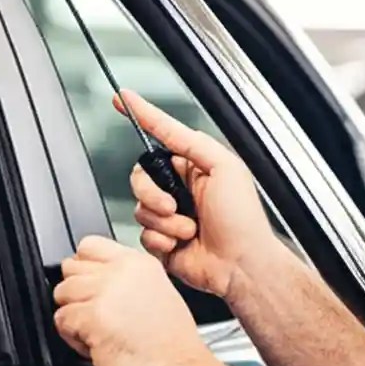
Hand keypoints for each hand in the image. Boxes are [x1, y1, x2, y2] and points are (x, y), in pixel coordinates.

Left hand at [53, 236, 218, 365]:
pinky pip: (62, 319)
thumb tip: (94, 280)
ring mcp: (105, 292)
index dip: (84, 269)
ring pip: (62, 293)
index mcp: (138, 263)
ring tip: (97, 333)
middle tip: (96, 316)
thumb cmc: (172, 350)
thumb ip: (124, 281)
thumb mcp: (156, 295)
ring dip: (73, 316)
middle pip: (70, 268)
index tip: (92, 289)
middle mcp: (121, 272)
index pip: (89, 245)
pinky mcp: (92, 316)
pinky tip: (96, 346)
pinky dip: (73, 338)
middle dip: (76, 294)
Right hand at [115, 90, 276, 298]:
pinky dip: (161, 240)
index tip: (121, 99)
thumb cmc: (243, 220)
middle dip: (151, 193)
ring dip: (164, 221)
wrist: (241, 265)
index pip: (162, 135)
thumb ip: (195, 143)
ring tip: (189, 228)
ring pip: (140, 207)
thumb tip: (169, 126)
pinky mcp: (162, 241)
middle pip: (140, 177)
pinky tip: (181, 243)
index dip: (142, 116)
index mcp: (194, 167)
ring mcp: (169, 216)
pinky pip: (143, 233)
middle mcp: (179, 189)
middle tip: (172, 204)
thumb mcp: (226, 167)